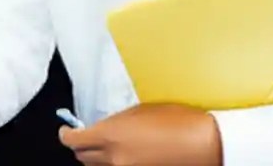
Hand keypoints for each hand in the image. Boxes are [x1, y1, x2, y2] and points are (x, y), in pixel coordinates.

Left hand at [58, 103, 222, 164]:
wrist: (205, 143)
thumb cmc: (177, 120)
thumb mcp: (139, 112)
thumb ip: (114, 123)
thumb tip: (101, 128)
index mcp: (109, 135)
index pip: (72, 141)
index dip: (66, 135)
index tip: (67, 130)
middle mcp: (113, 158)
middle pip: (82, 157)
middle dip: (82, 146)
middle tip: (88, 137)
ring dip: (98, 158)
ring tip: (109, 147)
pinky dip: (116, 165)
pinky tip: (127, 156)